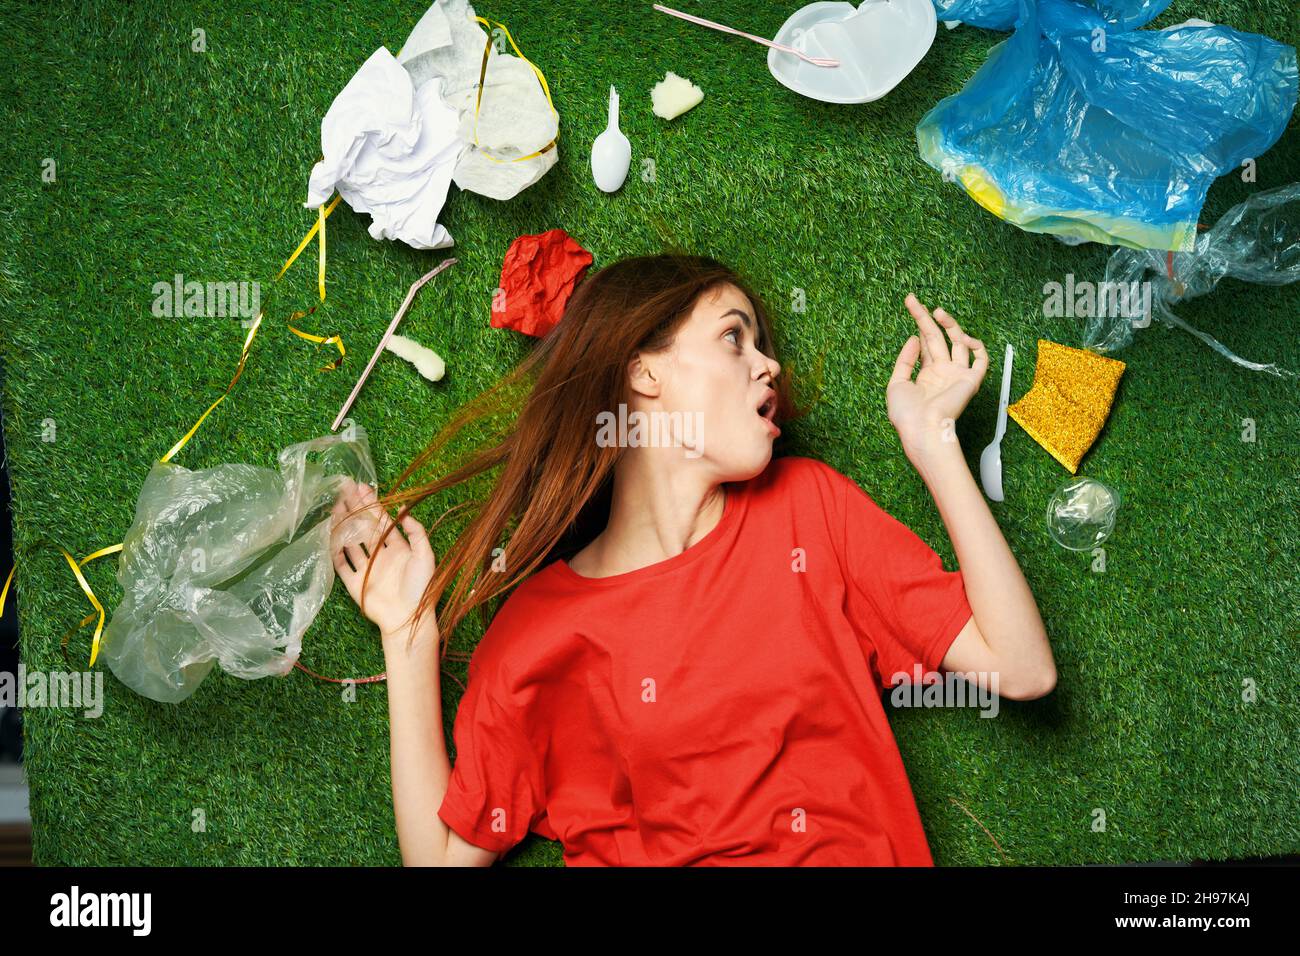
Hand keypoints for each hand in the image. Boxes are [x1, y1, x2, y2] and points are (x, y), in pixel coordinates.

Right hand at [330, 477, 437, 642]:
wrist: (407, 619)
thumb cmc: (421, 588)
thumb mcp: (425, 555)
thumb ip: (416, 532)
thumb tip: (403, 508)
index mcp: (398, 548)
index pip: (382, 521)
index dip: (372, 504)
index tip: (363, 487)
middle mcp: (380, 555)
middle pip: (364, 527)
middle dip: (355, 508)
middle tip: (344, 489)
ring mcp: (366, 569)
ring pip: (351, 542)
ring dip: (343, 525)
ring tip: (333, 506)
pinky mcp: (355, 583)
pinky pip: (342, 565)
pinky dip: (334, 551)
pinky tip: (328, 535)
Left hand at [886, 294, 988, 462]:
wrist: (922, 429)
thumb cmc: (907, 414)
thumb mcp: (896, 384)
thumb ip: (904, 360)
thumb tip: (913, 338)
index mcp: (926, 376)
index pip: (925, 345)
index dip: (919, 327)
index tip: (911, 308)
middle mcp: (943, 373)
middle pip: (937, 339)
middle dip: (926, 319)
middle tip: (914, 301)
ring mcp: (957, 375)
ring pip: (958, 343)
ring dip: (949, 325)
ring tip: (936, 312)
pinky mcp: (970, 380)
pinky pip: (982, 360)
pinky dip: (978, 346)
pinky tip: (964, 336)